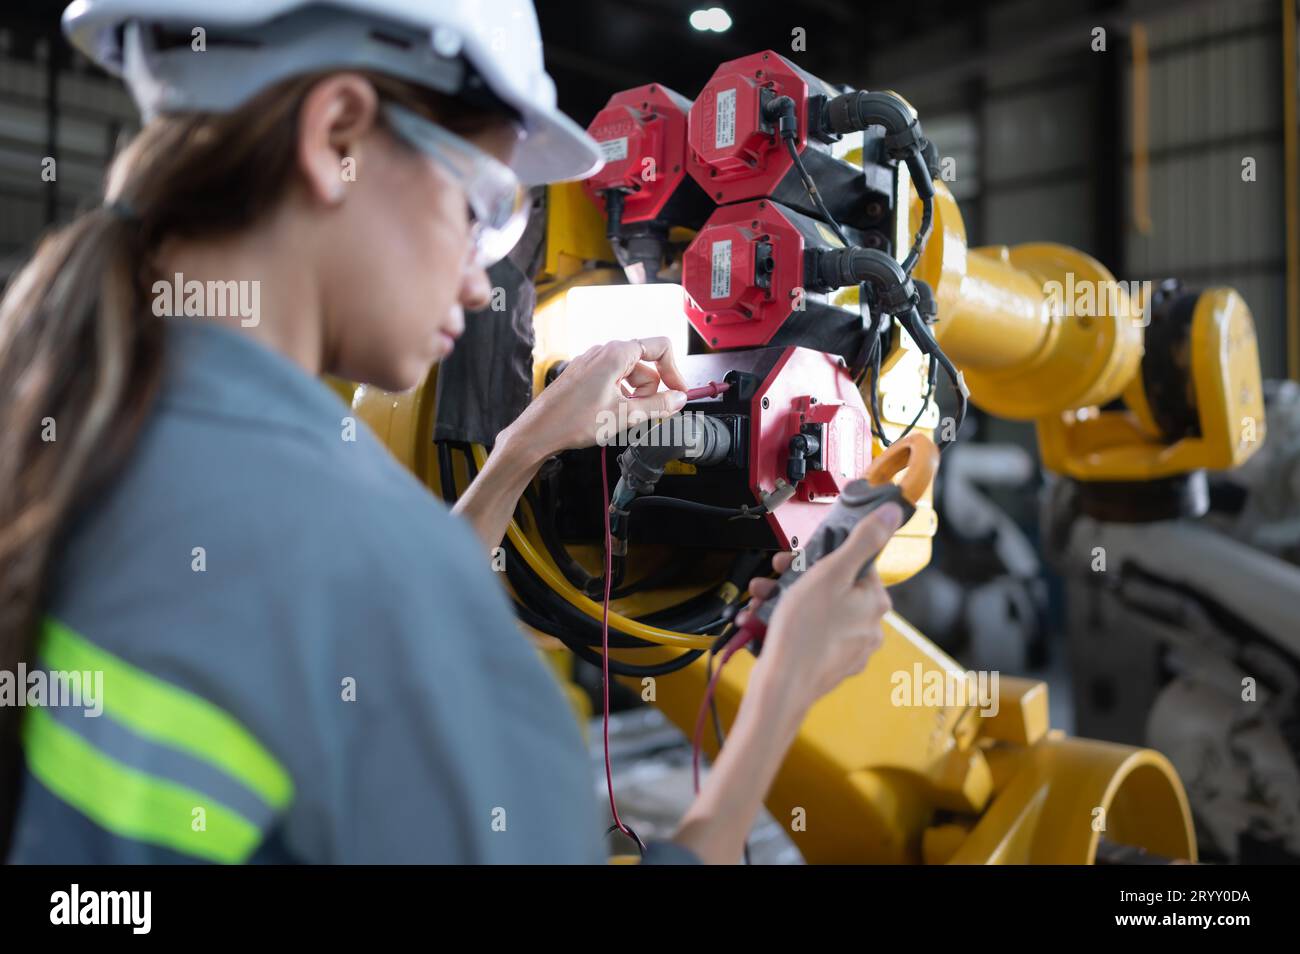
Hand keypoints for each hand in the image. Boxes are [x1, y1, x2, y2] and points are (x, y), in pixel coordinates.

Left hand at [505, 337, 688, 457]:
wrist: (538, 431)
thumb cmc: (573, 420)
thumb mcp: (625, 415)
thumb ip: (658, 405)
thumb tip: (679, 399)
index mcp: (617, 354)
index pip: (661, 348)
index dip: (674, 371)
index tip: (679, 394)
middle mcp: (604, 352)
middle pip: (646, 366)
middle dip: (650, 391)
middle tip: (641, 415)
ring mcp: (593, 363)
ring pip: (630, 376)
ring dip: (634, 397)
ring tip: (621, 418)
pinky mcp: (585, 376)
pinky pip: (614, 382)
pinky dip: (619, 397)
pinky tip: (609, 416)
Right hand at [741, 502, 903, 711]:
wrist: (783, 687)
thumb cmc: (804, 631)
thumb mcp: (830, 573)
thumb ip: (862, 541)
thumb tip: (892, 513)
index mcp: (874, 602)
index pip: (855, 564)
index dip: (823, 556)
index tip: (799, 557)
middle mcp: (869, 627)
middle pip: (833, 587)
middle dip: (797, 578)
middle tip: (773, 576)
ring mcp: (851, 649)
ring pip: (818, 611)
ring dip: (786, 600)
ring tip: (760, 600)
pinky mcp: (831, 665)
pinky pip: (811, 635)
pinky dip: (789, 625)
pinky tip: (765, 621)